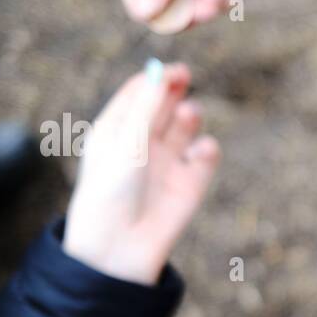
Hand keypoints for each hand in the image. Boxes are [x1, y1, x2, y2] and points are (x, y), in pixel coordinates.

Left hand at [63, 62, 220, 284]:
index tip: (171, 69)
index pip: (137, 94)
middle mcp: (141, 144)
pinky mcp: (189, 185)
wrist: (120, 247)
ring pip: (185, 127)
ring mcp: (167, 164)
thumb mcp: (126, 143)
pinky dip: (207, 149)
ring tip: (189, 115)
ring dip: (190, 116)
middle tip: (185, 76)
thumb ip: (147, 108)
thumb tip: (162, 72)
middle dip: (174, 90)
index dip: (155, 78)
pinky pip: (204, 157)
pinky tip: (202, 151)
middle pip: (163, 105)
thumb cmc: (110, 192)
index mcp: (115, 131)